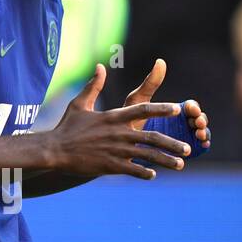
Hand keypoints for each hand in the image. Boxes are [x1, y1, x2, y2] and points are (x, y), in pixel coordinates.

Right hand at [48, 64, 188, 178]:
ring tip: (180, 165)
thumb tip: (101, 67)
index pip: (143, 110)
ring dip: (166, 161)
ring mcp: (116, 151)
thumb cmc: (67, 127)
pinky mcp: (110, 166)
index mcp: (114, 117)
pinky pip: (132, 170)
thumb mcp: (79, 103)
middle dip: (172, 143)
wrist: (54, 150)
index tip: (177, 109)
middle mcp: (118, 133)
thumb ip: (94, 86)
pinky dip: (144, 173)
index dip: (161, 109)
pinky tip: (153, 175)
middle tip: (187, 148)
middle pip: (152, 137)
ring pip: (147, 156)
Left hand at [122, 58, 209, 150]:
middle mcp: (181, 123)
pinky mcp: (181, 152)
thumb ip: (150, 83)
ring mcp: (182, 137)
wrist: (120, 145)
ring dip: (205, 132)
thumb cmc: (128, 121)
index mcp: (173, 110)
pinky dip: (203, 145)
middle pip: (198, 119)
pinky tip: (202, 146)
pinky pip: (197, 148)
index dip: (193, 107)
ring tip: (200, 135)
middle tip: (199, 123)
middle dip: (201, 120)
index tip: (191, 109)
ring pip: (201, 133)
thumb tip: (160, 61)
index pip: (190, 107)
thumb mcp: (138, 101)